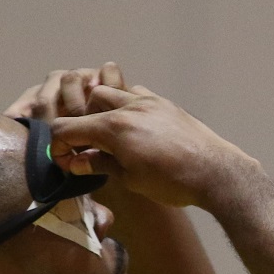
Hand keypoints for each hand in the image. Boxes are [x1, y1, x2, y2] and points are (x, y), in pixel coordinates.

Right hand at [5, 65, 160, 217]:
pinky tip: (128, 122)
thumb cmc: (173, 183)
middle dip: (77, 123)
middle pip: (83, 102)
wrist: (218, 174)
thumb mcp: (131, 179)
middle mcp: (126, 107)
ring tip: (105, 132)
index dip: (56, 144)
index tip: (59, 159)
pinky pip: (134, 93)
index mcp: (113, 128)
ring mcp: (147, 101)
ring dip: (98, 108)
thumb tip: (74, 161)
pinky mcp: (165, 103)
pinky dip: (123, 103)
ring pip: (108, 90)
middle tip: (82, 145)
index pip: (66, 128)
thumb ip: (98, 164)